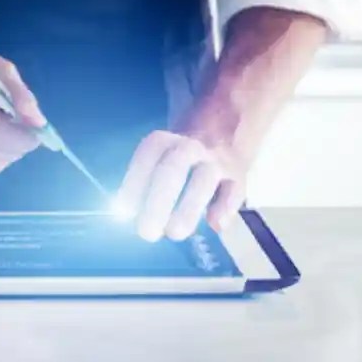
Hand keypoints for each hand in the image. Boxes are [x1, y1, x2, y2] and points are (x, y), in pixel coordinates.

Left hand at [114, 131, 246, 241]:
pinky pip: (235, 188)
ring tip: (174, 234)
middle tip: (146, 232)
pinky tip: (216, 226)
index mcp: (163, 141)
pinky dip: (227, 206)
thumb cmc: (176, 153)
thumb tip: (125, 214)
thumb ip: (143, 181)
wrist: (222, 127)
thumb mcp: (157, 156)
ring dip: (189, 209)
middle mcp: (190, 146)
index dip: (133, 183)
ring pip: (204, 181)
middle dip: (158, 202)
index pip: (146, 156)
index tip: (123, 212)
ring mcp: (216, 159)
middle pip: (172, 170)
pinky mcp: (238, 172)